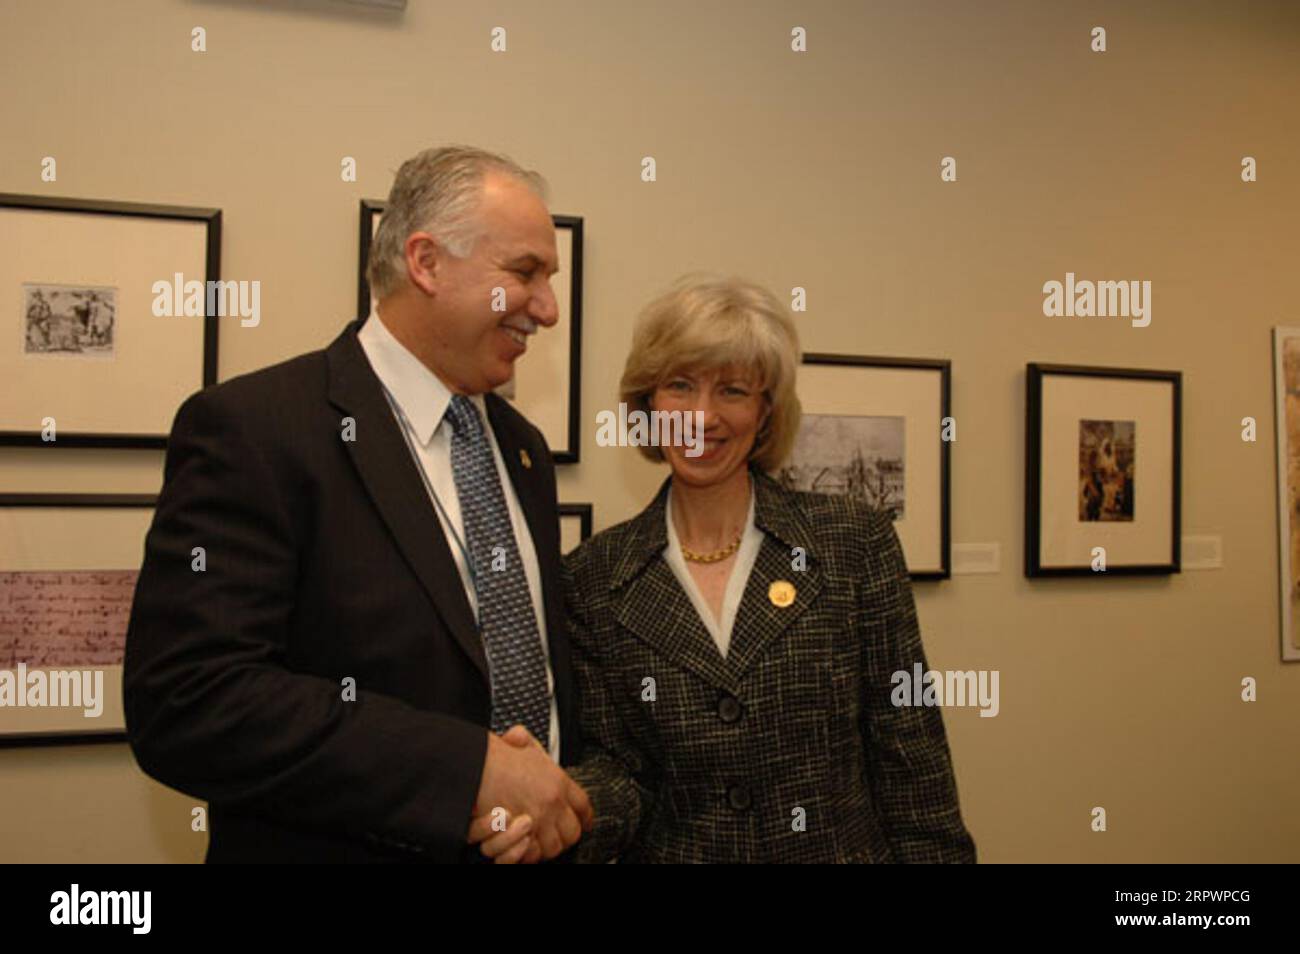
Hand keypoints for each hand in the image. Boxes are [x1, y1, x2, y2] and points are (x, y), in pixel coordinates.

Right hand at [471, 725, 592, 860]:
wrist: (474, 768)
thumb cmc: (493, 758)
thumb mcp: (517, 742)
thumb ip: (525, 742)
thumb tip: (519, 736)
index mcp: (557, 781)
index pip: (583, 805)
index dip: (584, 816)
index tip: (583, 821)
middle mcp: (552, 803)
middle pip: (572, 832)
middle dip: (565, 836)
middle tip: (556, 835)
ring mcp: (538, 821)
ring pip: (553, 848)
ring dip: (545, 847)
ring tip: (537, 841)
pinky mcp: (520, 836)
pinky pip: (532, 855)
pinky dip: (526, 854)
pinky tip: (522, 847)